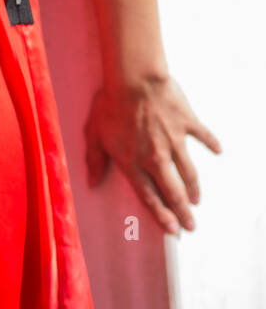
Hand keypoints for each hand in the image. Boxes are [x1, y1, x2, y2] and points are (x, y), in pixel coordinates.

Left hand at [84, 76, 221, 235]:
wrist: (134, 79)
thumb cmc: (110, 103)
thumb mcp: (94, 133)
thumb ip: (94, 159)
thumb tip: (91, 182)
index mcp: (134, 162)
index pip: (149, 196)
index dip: (161, 214)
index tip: (171, 229)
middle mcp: (156, 157)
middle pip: (173, 191)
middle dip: (183, 211)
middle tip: (191, 225)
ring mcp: (174, 141)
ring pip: (188, 172)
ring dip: (194, 187)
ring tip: (197, 199)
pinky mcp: (186, 123)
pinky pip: (202, 136)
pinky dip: (211, 143)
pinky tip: (217, 151)